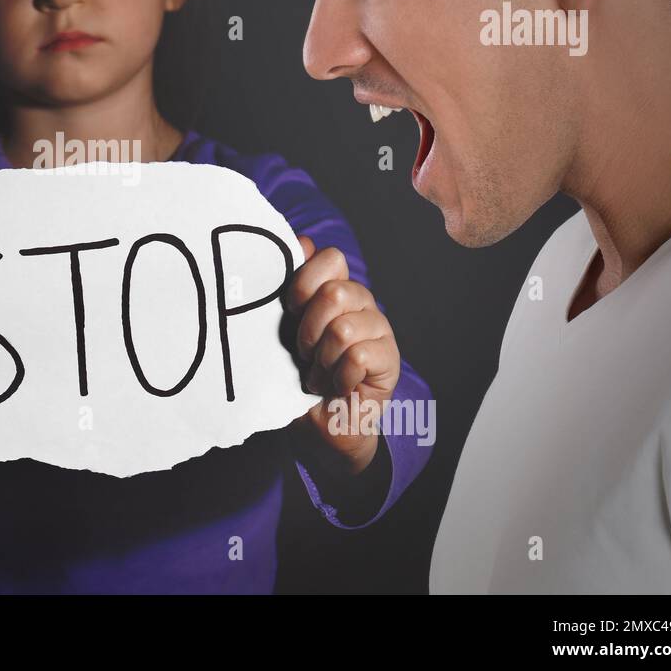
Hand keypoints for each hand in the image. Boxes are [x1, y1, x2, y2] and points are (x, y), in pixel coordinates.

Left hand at [285, 236, 399, 474]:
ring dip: (323, 360)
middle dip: (309, 330)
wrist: (318, 428)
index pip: (330, 259)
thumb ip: (289, 289)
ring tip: (319, 375)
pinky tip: (338, 387)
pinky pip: (359, 356)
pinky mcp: (390, 360)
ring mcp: (379, 330)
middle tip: (305, 354)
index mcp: (333, 290)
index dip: (303, 284)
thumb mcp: (280, 330)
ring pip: (344, 328)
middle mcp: (360, 304)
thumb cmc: (295, 377)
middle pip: (336, 292)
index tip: (290, 312)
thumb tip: (301, 241)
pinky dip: (339, 377)